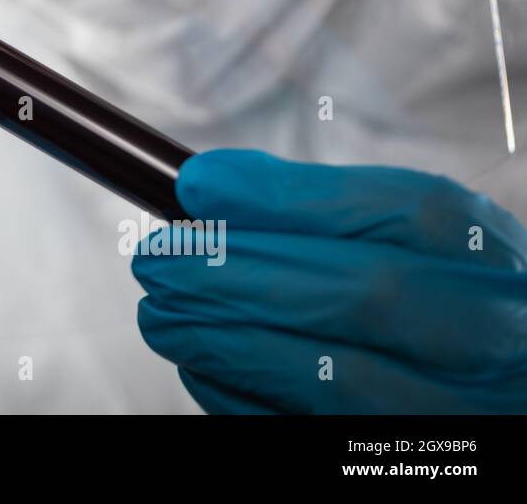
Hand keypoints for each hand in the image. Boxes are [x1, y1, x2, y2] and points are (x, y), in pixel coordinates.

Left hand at [133, 149, 526, 412]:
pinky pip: (307, 434)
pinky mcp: (402, 467)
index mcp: (499, 266)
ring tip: (161, 311)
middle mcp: (502, 342)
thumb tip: (207, 188)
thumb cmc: (437, 307)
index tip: (198, 185)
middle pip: (367, 293)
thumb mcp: (414, 248)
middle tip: (159, 257)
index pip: (407, 212)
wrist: (492, 385)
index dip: (289, 197)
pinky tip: (201, 364)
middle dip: (240, 269)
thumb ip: (324, 214)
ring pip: (335, 379)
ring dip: (223, 337)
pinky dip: (240, 396)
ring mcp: (464, 417)